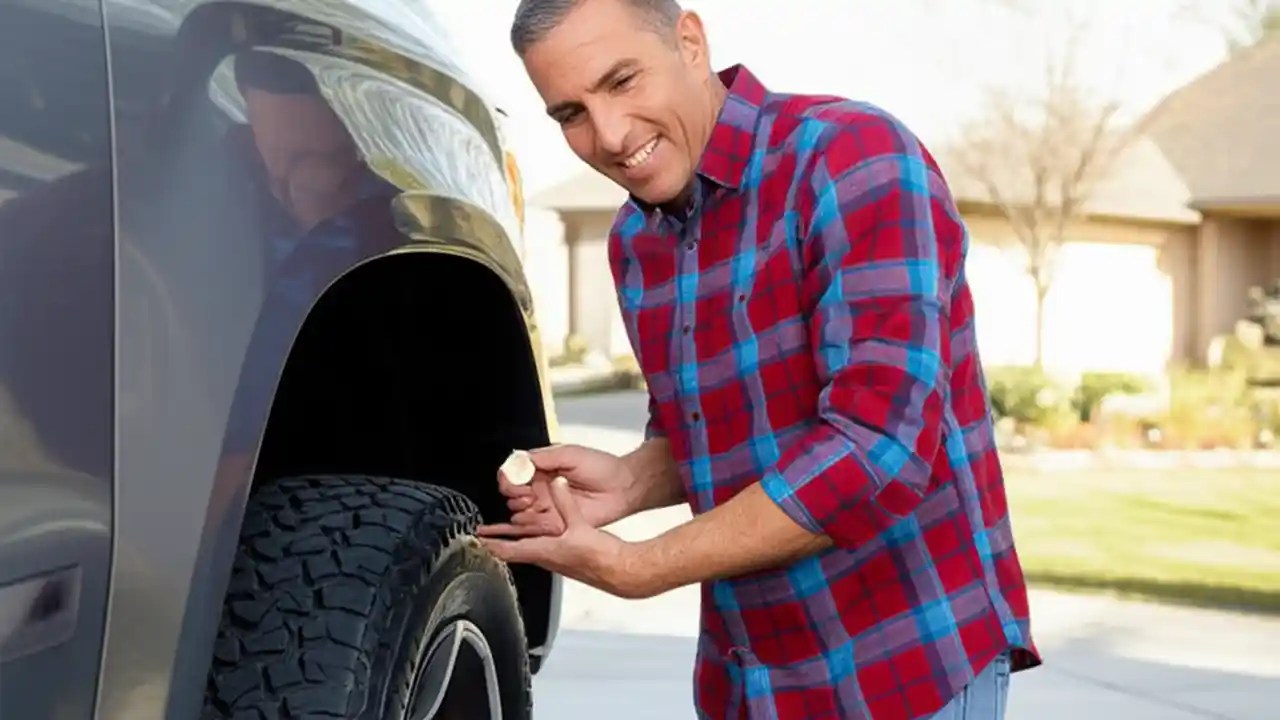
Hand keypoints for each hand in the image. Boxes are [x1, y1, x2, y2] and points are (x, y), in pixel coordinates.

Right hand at [477, 444, 636, 537]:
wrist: (623, 487)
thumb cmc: (601, 467)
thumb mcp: (570, 454)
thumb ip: (544, 457)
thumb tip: (519, 460)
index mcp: (541, 469)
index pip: (513, 474)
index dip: (509, 478)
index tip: (514, 480)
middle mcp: (541, 488)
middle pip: (512, 495)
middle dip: (515, 494)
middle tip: (528, 493)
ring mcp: (548, 506)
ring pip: (521, 513)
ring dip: (523, 510)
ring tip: (537, 503)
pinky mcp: (557, 523)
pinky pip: (537, 527)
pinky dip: (534, 524)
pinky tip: (543, 516)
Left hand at [478, 476, 655, 599]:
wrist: (620, 572)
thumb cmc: (600, 557)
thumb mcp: (580, 524)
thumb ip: (566, 502)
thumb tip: (556, 483)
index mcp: (545, 551)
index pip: (509, 549)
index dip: (492, 544)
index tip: (478, 539)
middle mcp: (547, 558)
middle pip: (514, 551)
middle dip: (498, 541)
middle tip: (483, 535)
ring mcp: (556, 560)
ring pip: (527, 549)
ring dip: (513, 541)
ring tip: (502, 533)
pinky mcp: (566, 558)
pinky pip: (542, 548)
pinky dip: (532, 540)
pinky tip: (535, 534)